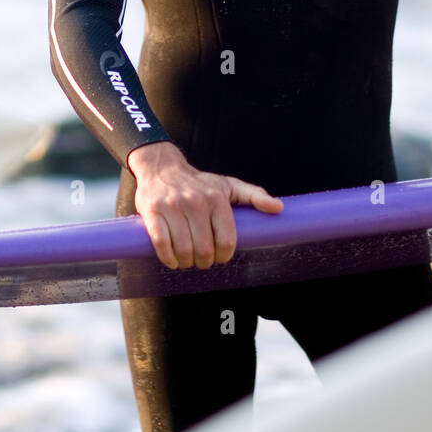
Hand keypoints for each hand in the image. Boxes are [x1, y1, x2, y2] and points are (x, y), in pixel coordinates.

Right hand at [127, 142, 283, 269]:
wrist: (162, 168)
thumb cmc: (200, 183)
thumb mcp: (229, 185)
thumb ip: (254, 196)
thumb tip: (279, 208)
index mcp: (216, 198)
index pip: (226, 241)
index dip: (224, 256)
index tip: (220, 257)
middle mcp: (195, 202)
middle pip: (204, 249)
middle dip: (204, 262)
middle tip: (202, 260)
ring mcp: (172, 207)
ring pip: (183, 250)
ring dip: (186, 263)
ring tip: (187, 260)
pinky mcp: (152, 212)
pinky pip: (161, 244)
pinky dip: (168, 258)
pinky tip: (172, 260)